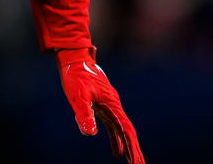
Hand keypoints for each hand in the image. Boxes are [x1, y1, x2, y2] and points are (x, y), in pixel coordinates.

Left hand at [57, 48, 144, 162]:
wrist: (75, 59)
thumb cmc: (76, 76)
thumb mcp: (78, 96)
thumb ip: (84, 114)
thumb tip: (91, 134)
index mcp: (112, 105)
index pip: (126, 130)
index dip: (132, 147)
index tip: (136, 162)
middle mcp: (114, 106)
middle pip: (128, 132)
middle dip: (135, 150)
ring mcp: (109, 107)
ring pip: (121, 130)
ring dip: (128, 146)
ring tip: (132, 162)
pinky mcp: (102, 107)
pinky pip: (113, 127)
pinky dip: (116, 139)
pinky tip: (117, 151)